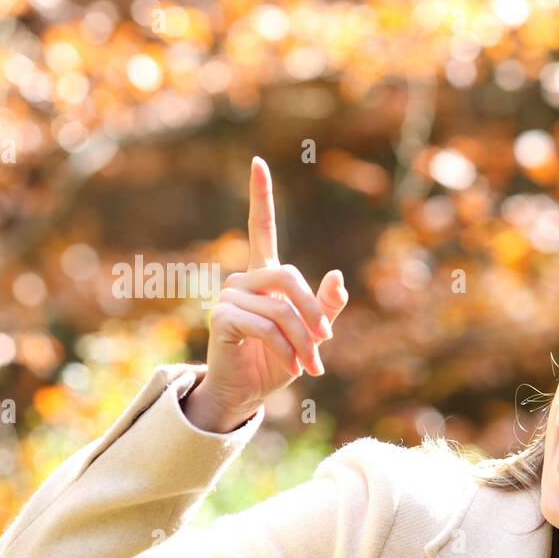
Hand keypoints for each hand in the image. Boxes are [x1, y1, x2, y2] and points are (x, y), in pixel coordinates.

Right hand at [189, 156, 347, 429]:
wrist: (248, 394)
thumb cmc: (278, 362)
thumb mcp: (311, 335)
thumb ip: (326, 307)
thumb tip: (337, 275)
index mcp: (265, 278)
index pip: (261, 229)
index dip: (260, 197)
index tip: (258, 163)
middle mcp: (243, 281)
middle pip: (288, 276)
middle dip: (313, 312)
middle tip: (325, 342)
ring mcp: (228, 298)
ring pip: (280, 308)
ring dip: (302, 340)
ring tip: (309, 365)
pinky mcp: (221, 319)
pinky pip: (264, 325)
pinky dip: (284, 348)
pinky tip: (290, 365)